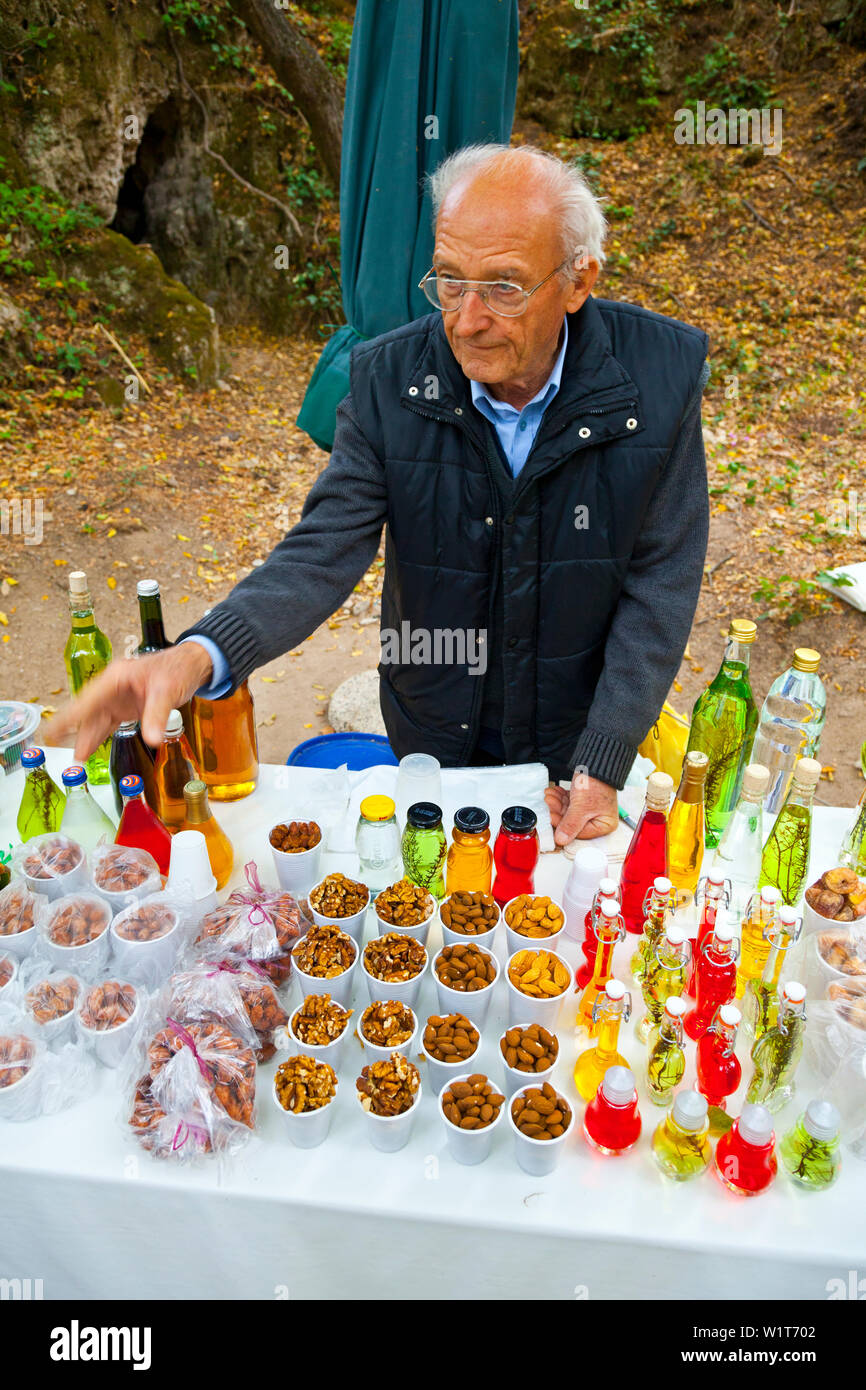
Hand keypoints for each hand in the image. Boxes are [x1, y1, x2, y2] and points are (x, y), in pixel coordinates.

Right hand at [44, 643, 213, 759]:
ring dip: (88, 738)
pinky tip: (91, 749)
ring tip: (78, 759)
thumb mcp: (167, 692)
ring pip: (97, 720)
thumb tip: (152, 740)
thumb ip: (157, 716)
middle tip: (65, 752)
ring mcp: (118, 698)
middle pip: (89, 713)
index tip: (55, 730)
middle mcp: (112, 688)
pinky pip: (109, 723)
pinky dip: (100, 736)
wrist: (191, 665)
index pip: (88, 700)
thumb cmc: (177, 669)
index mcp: (116, 678)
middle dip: (78, 734)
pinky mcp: (126, 706)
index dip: (71, 717)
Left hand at [545, 772, 618, 846]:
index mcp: (605, 824)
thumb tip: (561, 840)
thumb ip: (571, 824)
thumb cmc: (596, 782)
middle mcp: (598, 818)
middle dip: (558, 811)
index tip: (551, 817)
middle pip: (572, 822)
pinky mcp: (583, 800)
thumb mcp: (582, 807)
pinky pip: (569, 803)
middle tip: (549, 803)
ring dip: (557, 803)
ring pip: (568, 812)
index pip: (579, 833)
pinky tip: (554, 792)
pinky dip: (561, 798)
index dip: (563, 826)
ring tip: (550, 795)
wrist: (595, 760)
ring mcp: (590, 809)